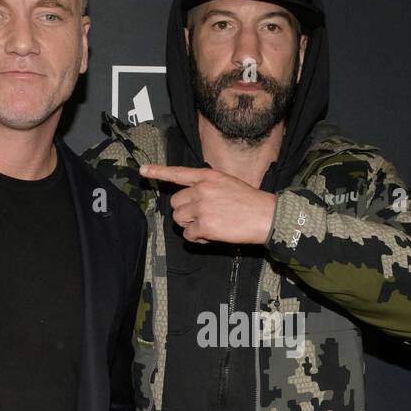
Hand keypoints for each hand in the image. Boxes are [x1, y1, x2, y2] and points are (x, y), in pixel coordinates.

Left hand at [140, 164, 276, 244]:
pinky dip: (197, 239)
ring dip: (190, 226)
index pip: (178, 173)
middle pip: (175, 203)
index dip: (158, 172)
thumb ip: (207, 187)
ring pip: (179, 219)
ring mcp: (202, 206)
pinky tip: (211, 236)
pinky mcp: (205, 225)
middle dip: (184, 213)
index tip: (143, 170)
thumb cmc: (250, 203)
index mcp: (208, 176)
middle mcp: (202, 189)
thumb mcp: (228, 184)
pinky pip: (188, 235)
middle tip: (201, 219)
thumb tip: (191, 201)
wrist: (267, 216)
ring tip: (209, 227)